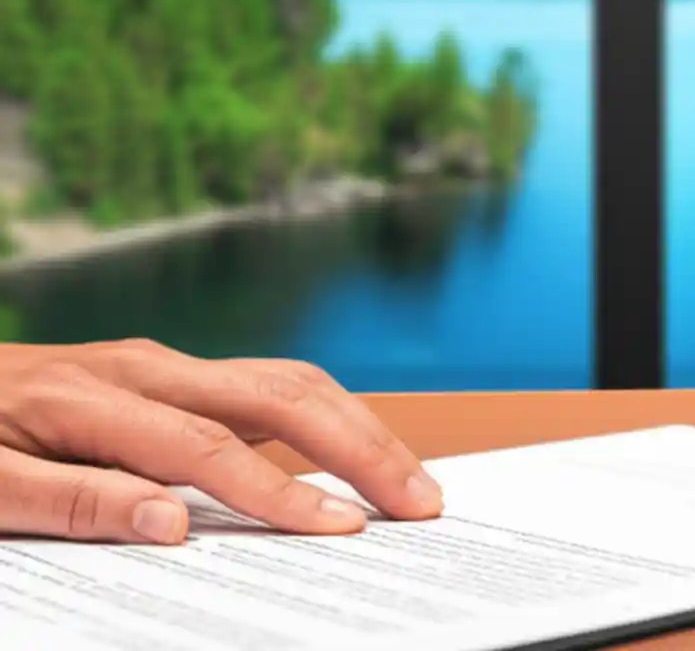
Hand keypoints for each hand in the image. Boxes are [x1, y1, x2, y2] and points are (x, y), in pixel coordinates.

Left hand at [0, 340, 441, 543]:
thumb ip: (72, 501)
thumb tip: (173, 523)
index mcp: (96, 396)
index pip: (211, 449)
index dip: (283, 492)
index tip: (343, 529)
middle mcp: (149, 369)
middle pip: (281, 395)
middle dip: (361, 447)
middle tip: (420, 498)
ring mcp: (168, 367)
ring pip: (289, 381)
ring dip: (360, 427)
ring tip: (409, 477)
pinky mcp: (177, 377)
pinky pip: (270, 387)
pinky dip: (328, 418)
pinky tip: (355, 452)